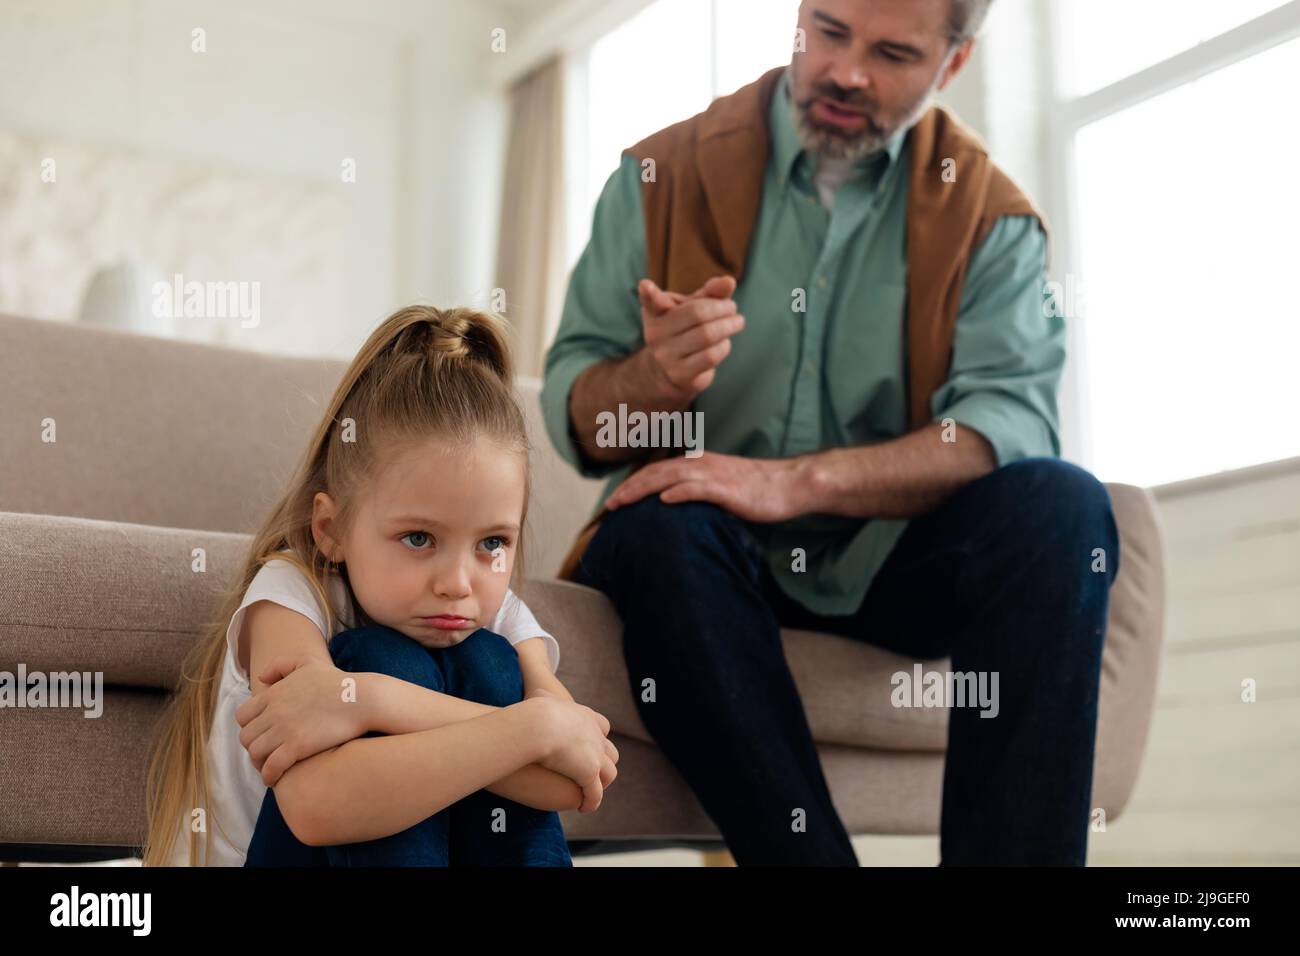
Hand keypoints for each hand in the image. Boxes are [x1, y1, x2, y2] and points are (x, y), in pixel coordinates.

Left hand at [235, 656, 368, 785]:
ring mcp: (284, 729)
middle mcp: (274, 712)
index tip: (261, 735)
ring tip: (270, 768)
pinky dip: (269, 775)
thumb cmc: (338, 682)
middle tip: (266, 754)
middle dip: (254, 747)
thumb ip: (280, 665)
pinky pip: (271, 766)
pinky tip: (275, 779)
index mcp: (274, 694)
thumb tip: (261, 679)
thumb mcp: (307, 662)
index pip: (242, 716)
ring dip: (260, 763)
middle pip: (246, 737)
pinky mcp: (297, 746)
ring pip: (255, 753)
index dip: (249, 728)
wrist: (361, 699)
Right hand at [521, 696, 619, 812]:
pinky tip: (584, 808)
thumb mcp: (541, 698)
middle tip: (590, 773)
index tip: (587, 746)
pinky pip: (595, 793)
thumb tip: (535, 694)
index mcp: (586, 716)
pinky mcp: (589, 774)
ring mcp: (595, 755)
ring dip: (601, 784)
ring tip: (590, 793)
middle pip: (610, 752)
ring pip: (609, 773)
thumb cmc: (533, 711)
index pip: (602, 726)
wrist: (538, 724)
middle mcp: (596, 735)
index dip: (596, 737)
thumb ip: (541, 698)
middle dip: (603, 762)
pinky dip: (592, 801)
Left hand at [603, 450, 807, 522]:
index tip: (617, 500)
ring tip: (623, 503)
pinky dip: (679, 492)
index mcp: (699, 463)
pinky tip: (664, 501)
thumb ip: (701, 493)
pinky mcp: (727, 488)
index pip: (659, 470)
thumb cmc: (759, 491)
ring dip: (643, 489)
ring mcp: (714, 475)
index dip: (635, 483)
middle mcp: (702, 464)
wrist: (789, 485)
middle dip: (630, 488)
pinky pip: (698, 488)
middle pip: (657, 472)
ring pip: (670, 477)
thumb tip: (681, 507)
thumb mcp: (723, 489)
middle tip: (609, 506)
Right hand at [637, 274, 744, 403]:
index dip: (649, 293)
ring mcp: (666, 356)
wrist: (669, 372)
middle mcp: (656, 334)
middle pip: (697, 314)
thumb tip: (729, 281)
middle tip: (733, 308)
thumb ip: (710, 292)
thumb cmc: (685, 331)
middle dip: (722, 308)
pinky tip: (725, 342)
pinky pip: (711, 356)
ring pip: (707, 335)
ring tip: (736, 322)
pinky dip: (724, 346)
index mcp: (655, 312)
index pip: (651, 301)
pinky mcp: (680, 375)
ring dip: (728, 326)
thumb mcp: (693, 307)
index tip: (645, 285)